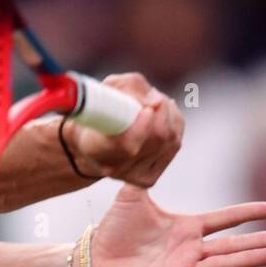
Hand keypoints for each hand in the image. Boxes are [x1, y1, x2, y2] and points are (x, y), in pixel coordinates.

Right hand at [64, 73, 182, 186]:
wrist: (90, 142)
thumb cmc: (96, 111)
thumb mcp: (105, 89)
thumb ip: (129, 87)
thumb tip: (156, 100)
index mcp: (94, 146)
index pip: (126, 144)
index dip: (142, 127)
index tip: (149, 109)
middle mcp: (114, 167)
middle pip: (157, 138)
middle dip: (161, 111)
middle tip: (151, 98)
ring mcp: (132, 176)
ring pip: (170, 140)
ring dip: (167, 115)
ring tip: (152, 106)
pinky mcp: (148, 179)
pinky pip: (175, 144)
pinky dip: (173, 125)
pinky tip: (161, 118)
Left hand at [83, 184, 265, 266]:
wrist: (94, 256)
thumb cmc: (114, 228)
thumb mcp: (132, 195)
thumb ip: (146, 174)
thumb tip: (151, 143)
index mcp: (187, 227)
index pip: (225, 219)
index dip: (248, 213)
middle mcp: (191, 249)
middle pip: (233, 245)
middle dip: (261, 242)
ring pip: (223, 265)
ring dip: (249, 261)